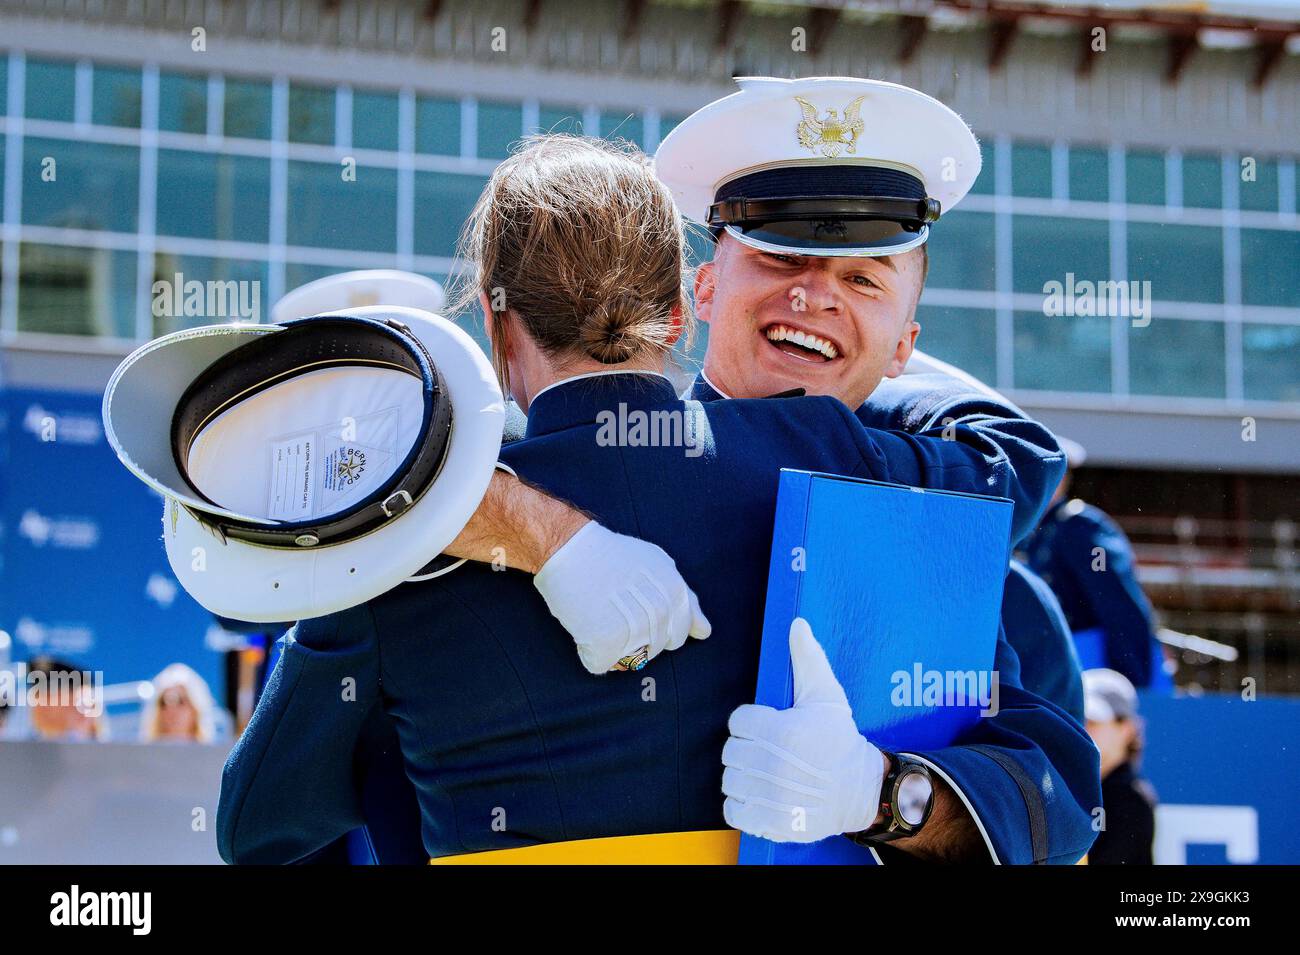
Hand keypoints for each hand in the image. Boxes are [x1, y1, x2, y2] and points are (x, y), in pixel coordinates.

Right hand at [533, 521, 711, 674]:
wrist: (567, 547)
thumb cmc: (612, 556)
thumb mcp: (658, 566)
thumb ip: (685, 600)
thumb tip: (704, 632)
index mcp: (676, 592)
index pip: (677, 636)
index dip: (657, 630)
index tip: (636, 613)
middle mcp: (660, 611)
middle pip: (655, 649)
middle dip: (636, 639)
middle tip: (614, 611)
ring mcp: (633, 626)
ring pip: (630, 660)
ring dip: (613, 645)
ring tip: (600, 615)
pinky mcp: (605, 638)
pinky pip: (601, 664)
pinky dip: (590, 653)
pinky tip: (585, 627)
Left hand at [722, 617, 885, 842]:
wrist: (860, 790)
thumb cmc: (840, 741)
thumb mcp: (826, 697)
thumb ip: (807, 658)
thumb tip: (797, 624)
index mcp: (782, 730)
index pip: (737, 721)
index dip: (752, 723)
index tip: (770, 728)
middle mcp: (774, 764)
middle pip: (730, 751)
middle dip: (747, 749)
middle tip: (768, 752)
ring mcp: (771, 796)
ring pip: (729, 780)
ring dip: (743, 778)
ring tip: (766, 774)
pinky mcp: (770, 822)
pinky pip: (733, 811)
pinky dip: (742, 807)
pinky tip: (761, 797)